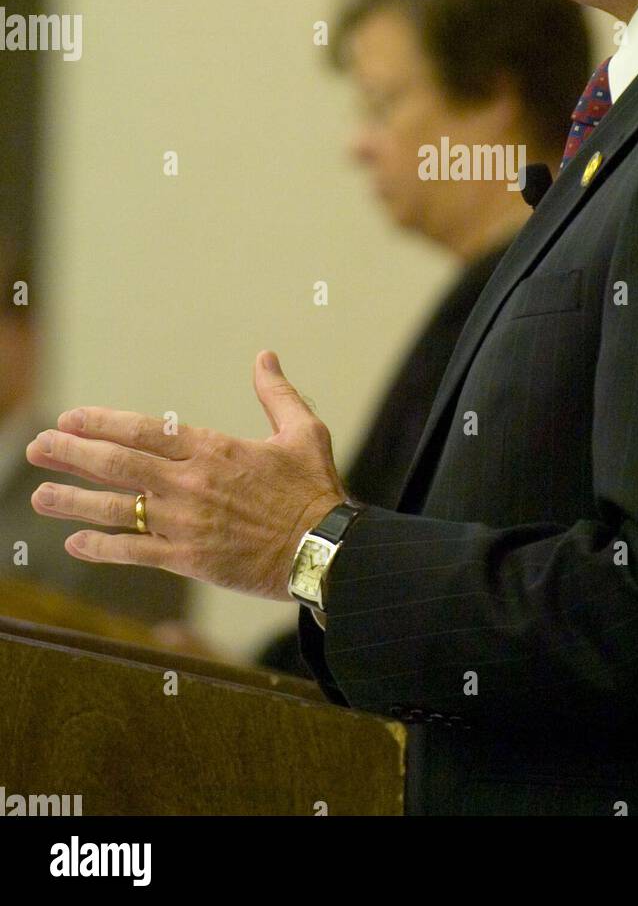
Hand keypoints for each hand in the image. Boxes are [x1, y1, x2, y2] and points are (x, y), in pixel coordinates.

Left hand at [25, 351, 348, 601]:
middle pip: (119, 465)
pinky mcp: (189, 559)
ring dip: (74, 501)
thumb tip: (265, 356)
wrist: (324, 550)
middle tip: (36, 447)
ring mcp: (186, 523)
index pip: (145, 431)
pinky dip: (103, 547)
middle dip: (72, 454)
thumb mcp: (305, 431)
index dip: (102, 423)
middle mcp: (191, 483)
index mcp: (214, 449)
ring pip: (118, 509)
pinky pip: (136, 552)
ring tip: (39, 496)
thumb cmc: (315, 490)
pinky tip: (76, 542)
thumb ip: (277, 393)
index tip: (70, 418)